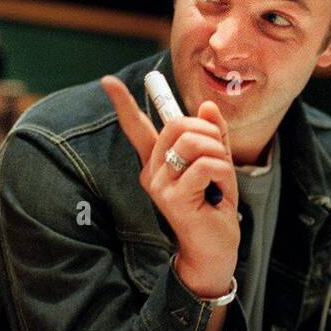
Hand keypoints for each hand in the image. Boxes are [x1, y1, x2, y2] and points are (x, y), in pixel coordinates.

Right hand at [102, 75, 238, 296]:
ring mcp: (159, 184)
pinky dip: (223, 174)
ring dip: (219, 155)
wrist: (215, 248)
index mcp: (157, 162)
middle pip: (178, 124)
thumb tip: (206, 105)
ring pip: (194, 142)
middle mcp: (152, 171)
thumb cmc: (215, 207)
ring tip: (219, 180)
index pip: (137, 128)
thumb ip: (213, 136)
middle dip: (209, 133)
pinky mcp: (172, 197)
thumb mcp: (217, 164)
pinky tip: (219, 194)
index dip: (123, 103)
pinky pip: (207, 165)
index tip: (107, 81)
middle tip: (219, 158)